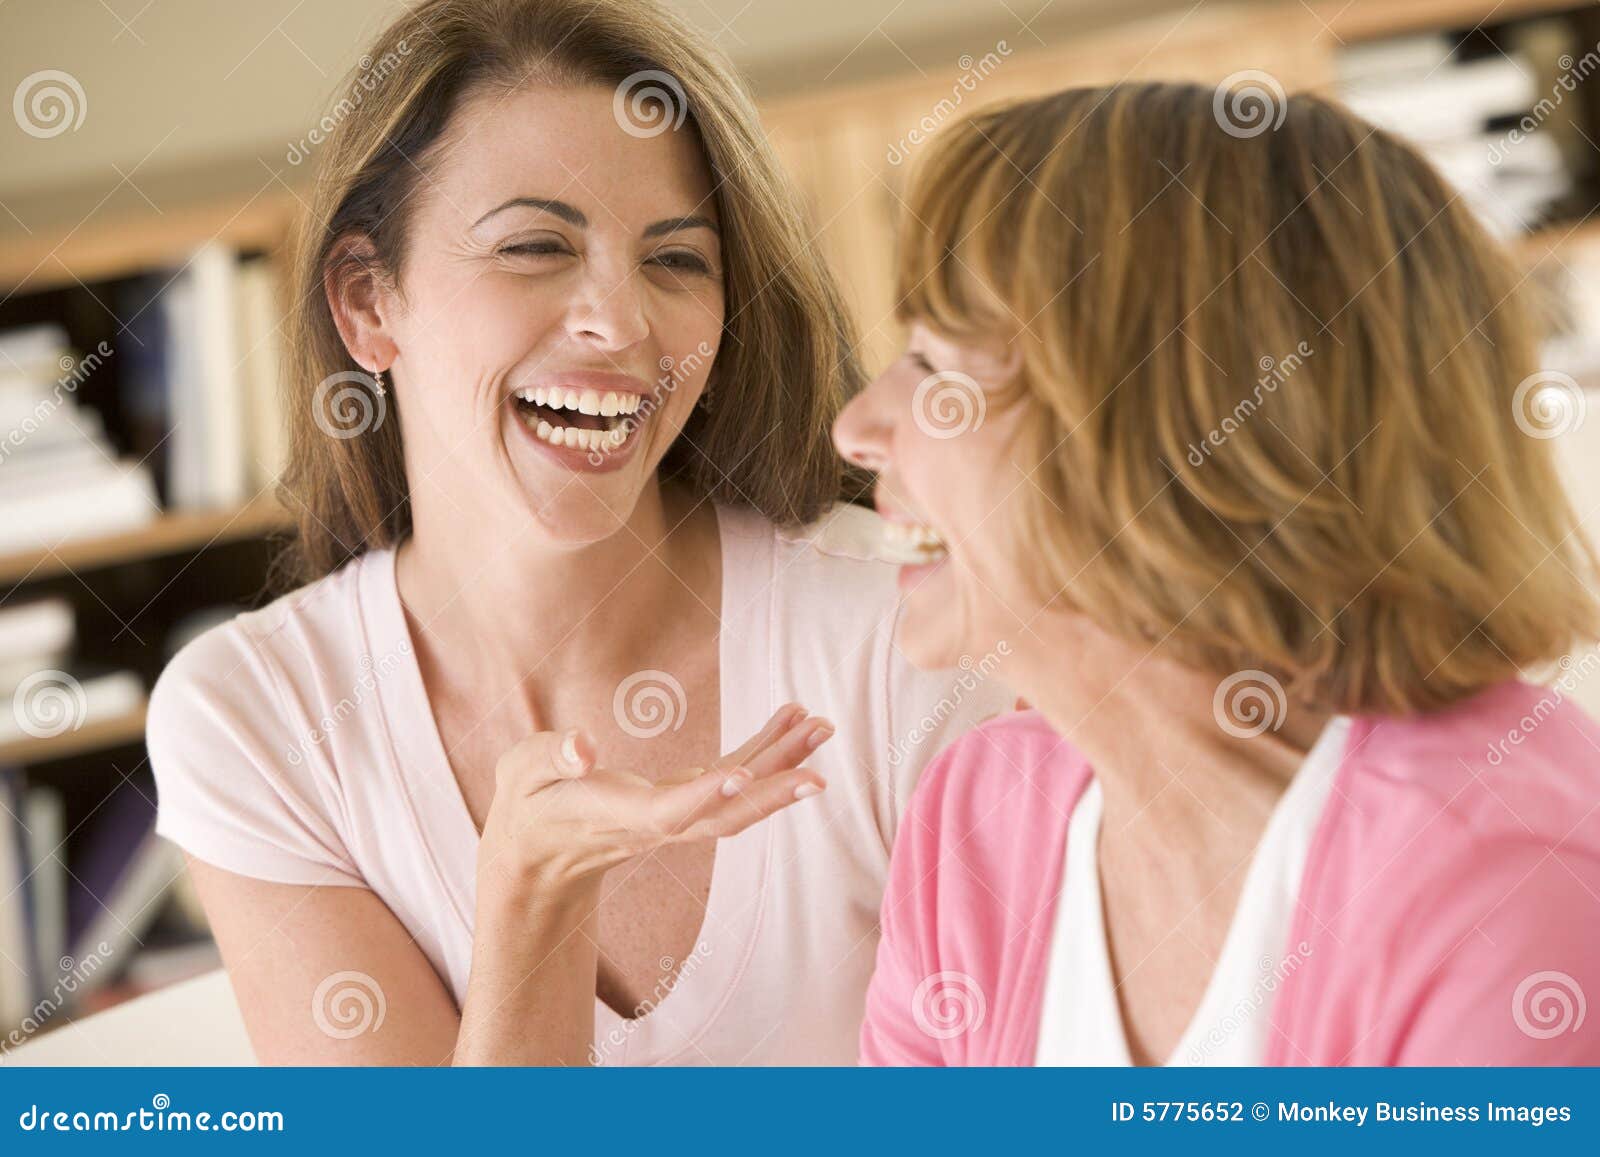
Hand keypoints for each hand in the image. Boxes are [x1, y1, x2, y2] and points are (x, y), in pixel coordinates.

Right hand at [477, 703, 830, 895]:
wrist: (538, 854)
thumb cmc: (529, 804)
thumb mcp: (521, 773)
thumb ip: (552, 758)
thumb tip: (583, 747)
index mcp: (616, 815)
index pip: (667, 811)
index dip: (705, 796)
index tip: (744, 777)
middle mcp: (655, 823)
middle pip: (722, 816)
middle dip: (771, 793)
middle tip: (818, 767)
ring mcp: (675, 817)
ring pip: (737, 802)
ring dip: (782, 767)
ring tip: (821, 728)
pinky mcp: (684, 803)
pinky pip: (732, 781)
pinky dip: (766, 753)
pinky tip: (792, 721)